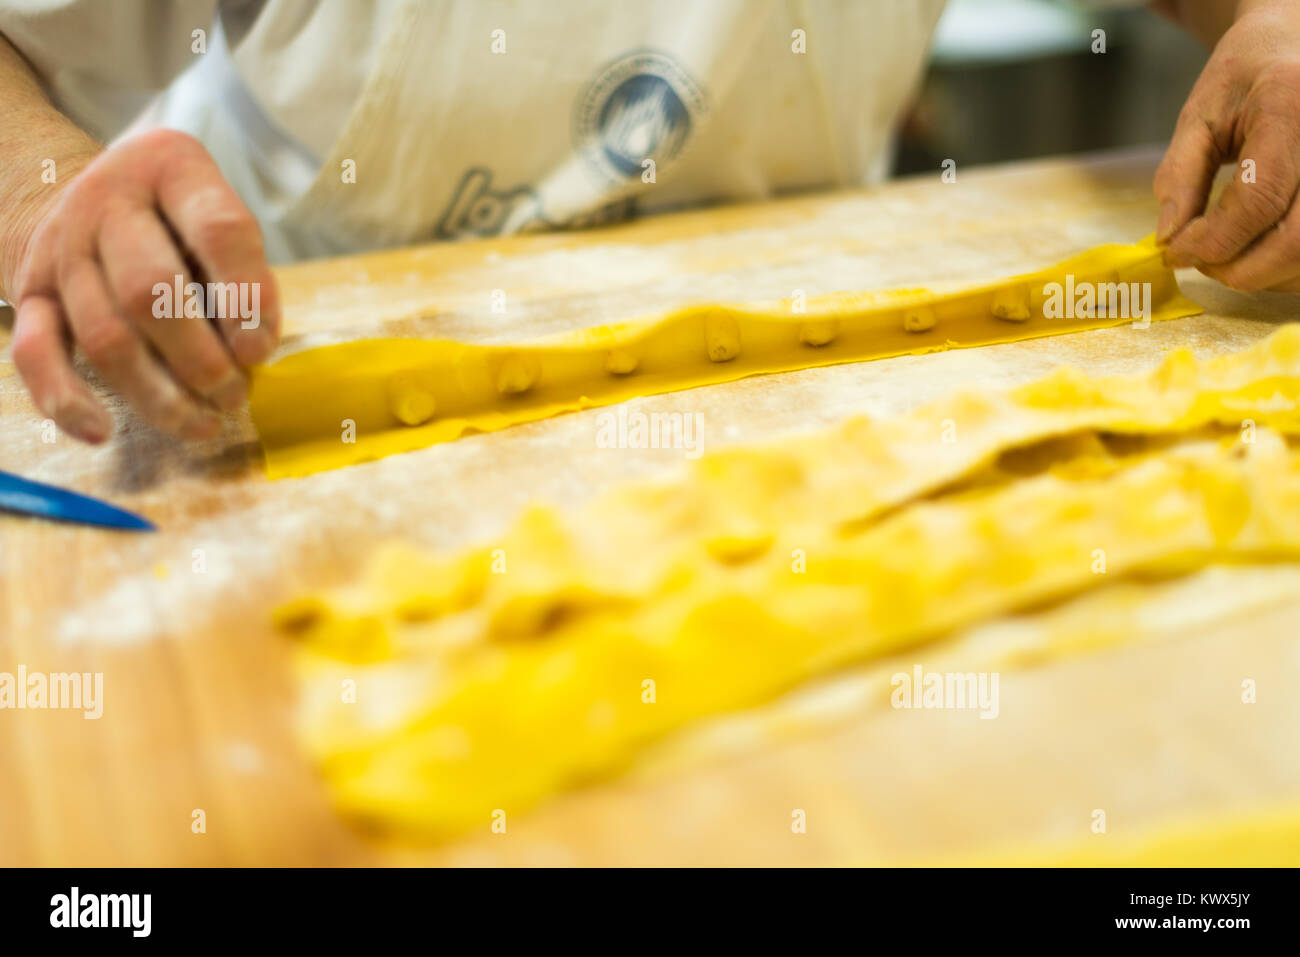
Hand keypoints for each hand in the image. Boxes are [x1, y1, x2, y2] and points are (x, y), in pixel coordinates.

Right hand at [6, 128, 279, 442]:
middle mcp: (106, 200)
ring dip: (157, 393)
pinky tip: (102, 432)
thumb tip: (253, 353)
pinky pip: (35, 352)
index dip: (246, 297)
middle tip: (234, 395)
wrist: (85, 195)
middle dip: (200, 358)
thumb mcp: (218, 220)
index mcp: (171, 168)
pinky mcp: (29, 291)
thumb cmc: (177, 220)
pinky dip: (65, 399)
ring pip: (103, 335)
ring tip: (204, 423)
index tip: (260, 351)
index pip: (218, 231)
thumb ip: (244, 277)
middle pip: (149, 290)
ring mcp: (61, 247)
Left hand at [1154, 0, 1299, 290]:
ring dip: (1262, 274)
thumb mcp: (1199, 115)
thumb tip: (1168, 239)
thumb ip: (1180, 176)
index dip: (1213, 239)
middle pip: (1295, 238)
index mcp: (1289, 109)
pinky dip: (1284, 268)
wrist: (1291, 47)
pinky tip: (1254, 254)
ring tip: (1222, 256)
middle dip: (1237, 268)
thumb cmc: (1244, 79)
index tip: (1174, 251)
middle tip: (1196, 261)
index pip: (1259, 197)